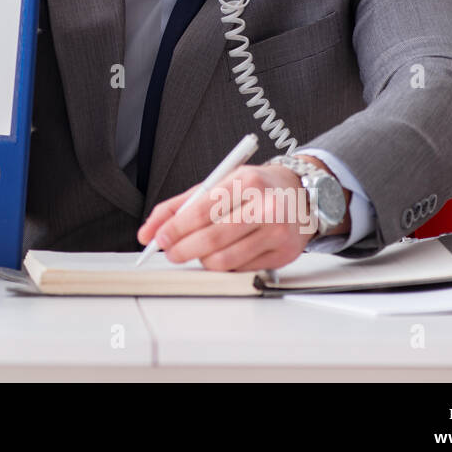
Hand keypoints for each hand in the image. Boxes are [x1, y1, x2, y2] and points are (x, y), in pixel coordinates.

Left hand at [135, 165, 317, 271]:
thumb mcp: (219, 184)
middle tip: (172, 252)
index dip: (175, 229)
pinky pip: (241, 269)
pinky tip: (223, 254)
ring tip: (196, 252)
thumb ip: (181, 205)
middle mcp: (265, 206)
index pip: (201, 211)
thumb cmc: (255, 188)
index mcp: (246, 182)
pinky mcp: (283, 254)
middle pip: (212, 239)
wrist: (300, 193)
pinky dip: (224, 266)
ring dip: (202, 261)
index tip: (158, 239)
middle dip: (183, 250)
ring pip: (224, 260)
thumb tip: (150, 230)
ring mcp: (277, 232)